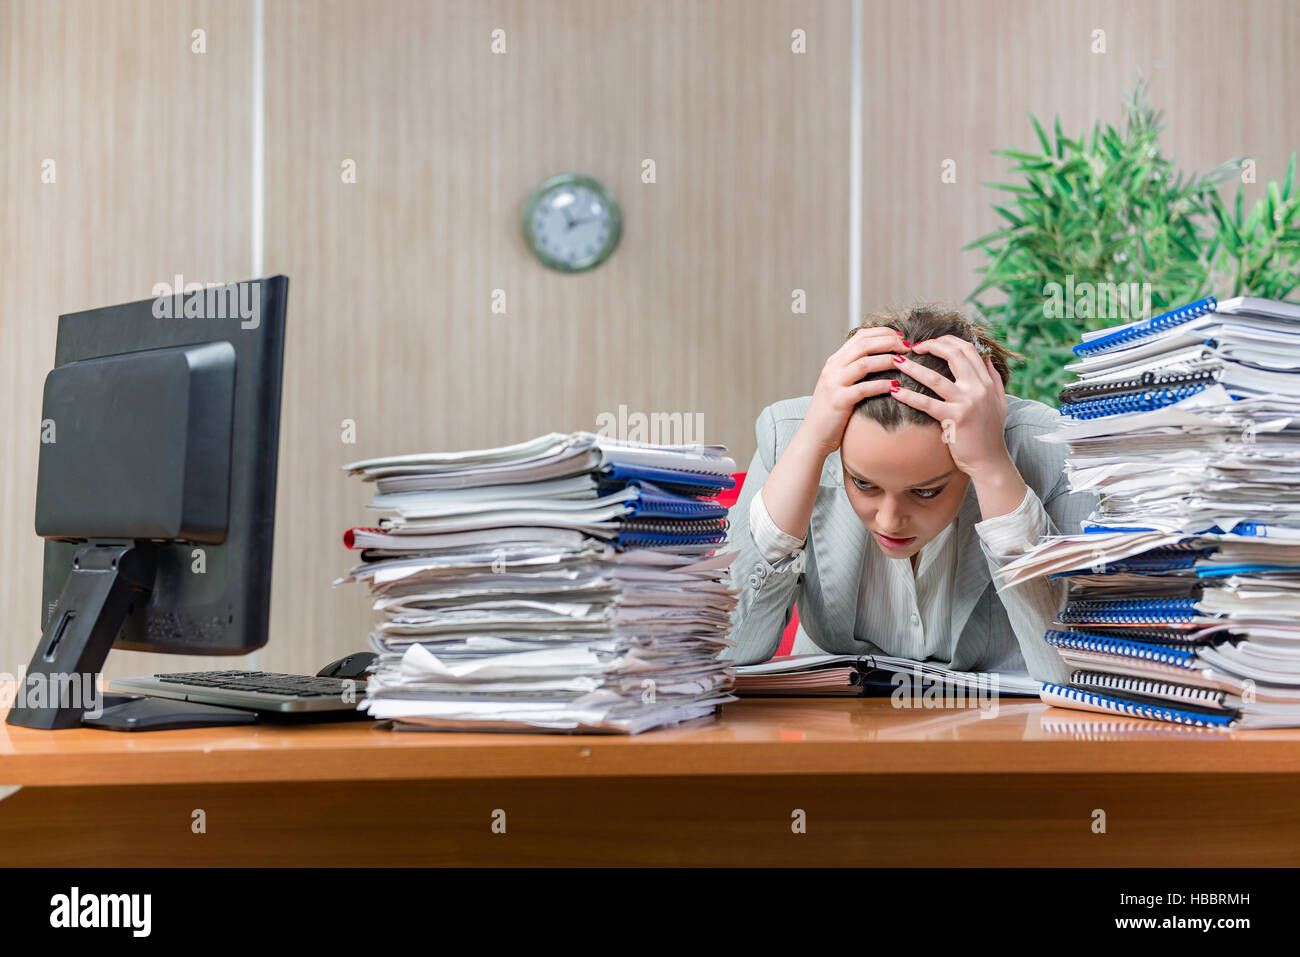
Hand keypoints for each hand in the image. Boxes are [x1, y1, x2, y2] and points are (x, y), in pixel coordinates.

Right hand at [798, 326, 909, 457]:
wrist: (813, 436)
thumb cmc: (832, 413)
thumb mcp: (840, 385)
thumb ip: (854, 371)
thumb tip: (881, 359)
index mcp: (834, 362)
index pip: (860, 336)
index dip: (882, 333)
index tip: (901, 337)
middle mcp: (832, 369)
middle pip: (863, 345)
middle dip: (889, 342)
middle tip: (907, 346)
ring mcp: (834, 384)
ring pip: (864, 363)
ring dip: (888, 360)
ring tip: (905, 363)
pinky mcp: (838, 401)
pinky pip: (864, 388)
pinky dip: (882, 385)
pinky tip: (895, 386)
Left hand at [888, 335, 1010, 476]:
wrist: (990, 462)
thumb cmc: (990, 434)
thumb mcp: (999, 402)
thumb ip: (994, 379)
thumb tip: (987, 358)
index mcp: (987, 382)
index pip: (967, 350)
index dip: (947, 341)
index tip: (929, 341)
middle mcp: (979, 389)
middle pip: (954, 355)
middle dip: (931, 346)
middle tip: (910, 346)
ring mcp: (967, 403)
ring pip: (936, 378)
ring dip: (913, 367)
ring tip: (896, 361)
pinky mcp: (955, 419)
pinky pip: (927, 404)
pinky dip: (909, 396)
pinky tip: (895, 391)